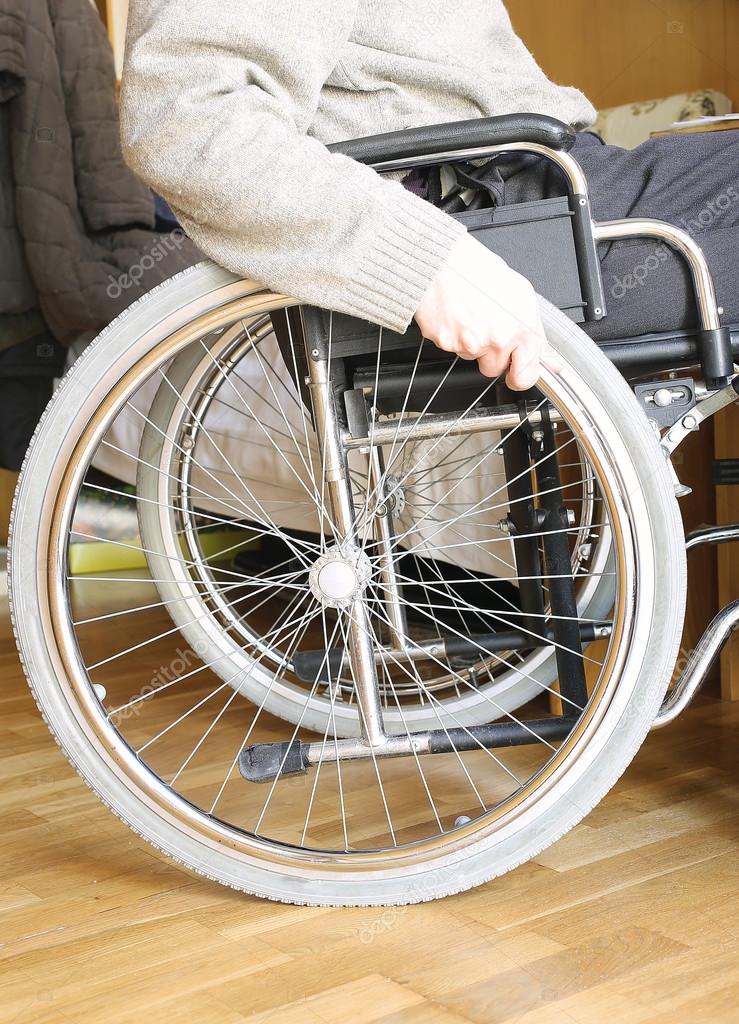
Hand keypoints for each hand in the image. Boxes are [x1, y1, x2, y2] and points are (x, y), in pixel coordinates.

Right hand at [414, 233, 553, 390]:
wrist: (445, 261)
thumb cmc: (482, 272)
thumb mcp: (522, 296)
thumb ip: (535, 333)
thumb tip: (549, 362)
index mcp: (520, 330)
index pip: (525, 376)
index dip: (519, 376)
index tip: (516, 374)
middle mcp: (496, 341)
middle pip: (494, 369)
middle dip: (492, 354)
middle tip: (487, 328)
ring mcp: (469, 344)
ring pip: (472, 358)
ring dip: (472, 343)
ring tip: (471, 314)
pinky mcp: (445, 343)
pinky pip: (452, 349)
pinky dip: (453, 336)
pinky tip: (457, 316)